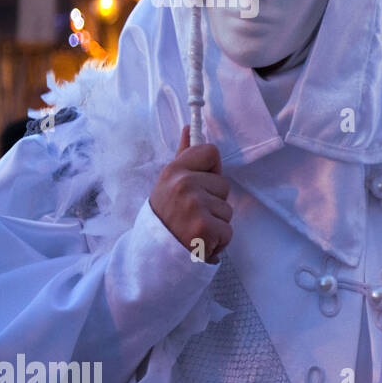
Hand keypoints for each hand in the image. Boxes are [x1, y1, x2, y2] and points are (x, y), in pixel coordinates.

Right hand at [147, 124, 232, 262]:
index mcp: (174, 171)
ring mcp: (194, 206)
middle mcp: (183, 184)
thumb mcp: (170, 182)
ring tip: (194, 227)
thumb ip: (184, 155)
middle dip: (214, 201)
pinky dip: (218, 240)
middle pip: (223, 184)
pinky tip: (200, 241)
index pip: (210, 152)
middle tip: (192, 213)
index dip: (210, 170)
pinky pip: (228, 230)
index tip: (200, 183)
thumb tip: (189, 128)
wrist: (154, 254)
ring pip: (227, 209)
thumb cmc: (166, 215)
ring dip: (216, 222)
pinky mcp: (205, 228)